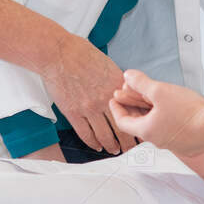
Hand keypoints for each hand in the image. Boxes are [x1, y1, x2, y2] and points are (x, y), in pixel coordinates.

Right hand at [40, 35, 134, 154]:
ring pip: (106, 134)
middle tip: (134, 148)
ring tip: (116, 150)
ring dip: (113, 145)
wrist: (58, 53)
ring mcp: (89, 107)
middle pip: (123, 126)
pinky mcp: (73, 112)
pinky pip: (86, 133)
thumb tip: (124, 91)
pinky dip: (93, 142)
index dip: (141, 123)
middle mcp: (106, 99)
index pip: (134, 110)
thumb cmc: (80, 53)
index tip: (145, 129)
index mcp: (117, 86)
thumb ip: (117, 81)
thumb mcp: (108, 64)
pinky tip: (97, 146)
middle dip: (130, 141)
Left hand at [109, 69, 203, 157]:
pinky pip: (170, 130)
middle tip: (129, 95)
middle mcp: (158, 141)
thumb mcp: (160, 90)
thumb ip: (141, 83)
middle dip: (133, 108)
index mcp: (147, 131)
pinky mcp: (188, 143)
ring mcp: (174, 144)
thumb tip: (127, 76)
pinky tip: (171, 108)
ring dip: (149, 112)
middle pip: (139, 124)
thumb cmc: (189, 111)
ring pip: (155, 127)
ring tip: (150, 98)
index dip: (116, 109)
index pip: (122, 122)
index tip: (113, 100)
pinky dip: (164, 118)